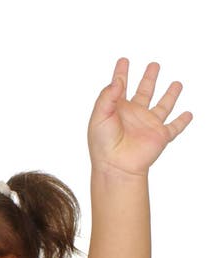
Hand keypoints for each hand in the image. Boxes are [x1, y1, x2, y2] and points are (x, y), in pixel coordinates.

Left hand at [88, 58, 192, 176]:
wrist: (116, 166)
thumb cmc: (103, 145)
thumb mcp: (99, 116)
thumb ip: (107, 96)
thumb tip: (118, 81)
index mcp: (118, 109)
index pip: (120, 86)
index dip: (121, 73)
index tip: (123, 61)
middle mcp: (134, 115)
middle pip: (144, 91)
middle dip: (149, 78)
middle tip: (154, 65)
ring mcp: (148, 125)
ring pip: (163, 106)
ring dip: (170, 95)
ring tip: (177, 83)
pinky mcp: (160, 136)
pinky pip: (174, 127)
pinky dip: (182, 121)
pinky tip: (189, 114)